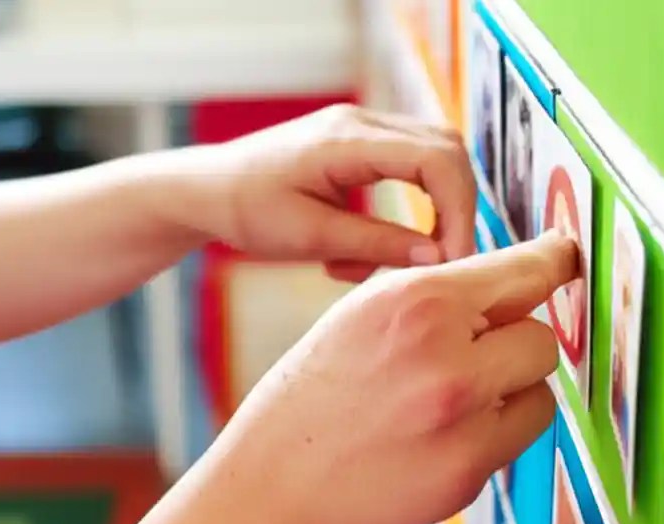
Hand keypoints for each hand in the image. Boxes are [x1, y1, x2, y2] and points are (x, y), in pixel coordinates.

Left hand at [193, 104, 476, 282]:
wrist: (204, 191)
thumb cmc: (245, 211)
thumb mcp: (311, 237)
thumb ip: (377, 245)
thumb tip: (438, 257)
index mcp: (349, 140)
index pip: (437, 160)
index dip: (459, 210)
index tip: (453, 259)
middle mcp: (361, 122)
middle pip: (446, 151)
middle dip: (454, 209)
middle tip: (439, 262)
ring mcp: (360, 129)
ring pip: (429, 160)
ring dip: (425, 214)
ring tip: (379, 262)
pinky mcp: (357, 145)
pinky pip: (404, 170)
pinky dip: (399, 213)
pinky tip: (357, 253)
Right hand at [211, 233, 578, 523]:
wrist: (277, 482)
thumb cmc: (317, 393)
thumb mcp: (364, 313)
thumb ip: (440, 294)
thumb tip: (522, 277)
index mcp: (415, 298)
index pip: (523, 270)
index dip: (555, 264)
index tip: (569, 260)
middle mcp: (444, 352)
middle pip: (540, 334)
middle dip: (512, 344)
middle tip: (465, 360)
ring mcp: (461, 417)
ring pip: (539, 385)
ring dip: (510, 389)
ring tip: (446, 403)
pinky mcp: (469, 470)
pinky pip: (523, 433)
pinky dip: (497, 431)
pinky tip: (441, 437)